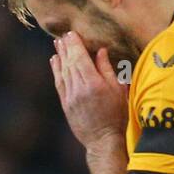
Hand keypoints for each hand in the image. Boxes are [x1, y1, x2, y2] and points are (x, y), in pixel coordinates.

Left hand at [50, 32, 128, 147]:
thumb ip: (107, 70)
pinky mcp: (66, 105)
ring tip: (57, 44)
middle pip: (69, 63)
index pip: (80, 58)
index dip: (75, 44)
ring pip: (62, 72)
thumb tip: (100, 51)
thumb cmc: (117, 116)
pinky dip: (56, 70)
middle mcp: (78, 89)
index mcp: (93, 83)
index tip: (71, 33)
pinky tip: (55, 61)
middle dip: (66, 47)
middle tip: (63, 35)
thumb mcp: (118, 91)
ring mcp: (70, 98)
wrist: (103, 140)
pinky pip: (59, 83)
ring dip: (59, 56)